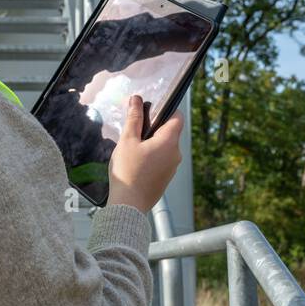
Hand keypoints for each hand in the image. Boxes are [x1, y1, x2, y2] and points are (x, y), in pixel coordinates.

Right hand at [107, 94, 183, 212]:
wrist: (128, 205)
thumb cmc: (128, 173)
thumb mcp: (127, 141)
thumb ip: (133, 118)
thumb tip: (136, 100)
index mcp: (169, 142)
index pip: (177, 117)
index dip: (166, 109)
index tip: (151, 109)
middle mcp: (175, 154)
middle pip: (169, 132)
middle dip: (153, 127)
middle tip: (134, 130)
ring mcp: (172, 168)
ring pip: (164, 147)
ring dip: (151, 143)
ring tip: (132, 148)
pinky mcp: (165, 178)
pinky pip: (161, 160)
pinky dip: (151, 156)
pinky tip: (135, 162)